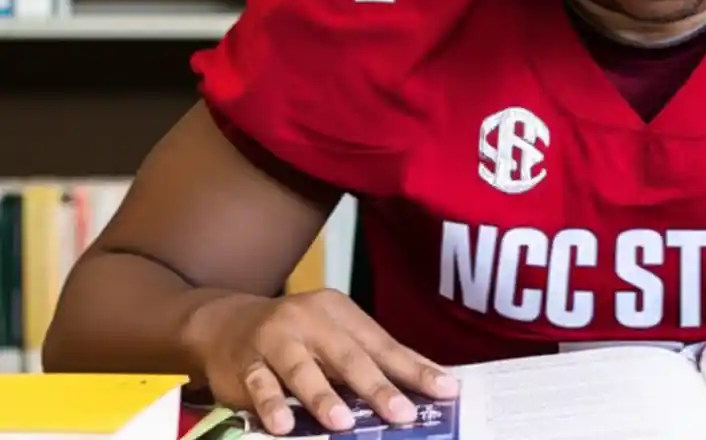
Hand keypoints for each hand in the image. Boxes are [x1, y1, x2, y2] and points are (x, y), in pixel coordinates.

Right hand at [183, 289, 458, 434]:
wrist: (226, 323)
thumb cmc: (298, 335)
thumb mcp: (337, 335)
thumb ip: (376, 357)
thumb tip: (433, 379)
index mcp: (340, 312)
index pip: (383, 344)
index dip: (415, 369)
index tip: (445, 390)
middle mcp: (309, 320)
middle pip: (348, 356)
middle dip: (377, 387)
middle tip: (402, 413)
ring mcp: (275, 340)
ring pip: (301, 369)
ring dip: (322, 396)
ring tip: (343, 422)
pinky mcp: (244, 364)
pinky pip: (259, 385)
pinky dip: (271, 405)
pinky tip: (283, 426)